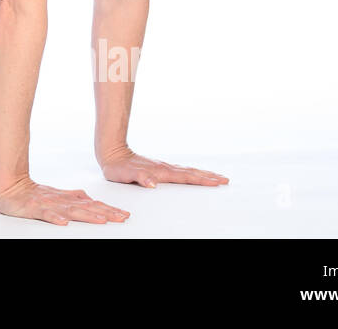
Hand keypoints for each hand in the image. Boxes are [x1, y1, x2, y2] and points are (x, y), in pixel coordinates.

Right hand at [0, 175, 129, 225]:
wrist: (8, 186)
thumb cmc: (31, 193)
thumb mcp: (56, 195)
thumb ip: (72, 196)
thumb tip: (89, 197)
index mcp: (66, 199)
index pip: (91, 205)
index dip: (108, 209)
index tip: (123, 214)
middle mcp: (60, 201)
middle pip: (86, 208)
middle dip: (105, 213)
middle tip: (122, 218)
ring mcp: (48, 204)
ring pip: (70, 211)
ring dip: (87, 215)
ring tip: (101, 220)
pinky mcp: (34, 208)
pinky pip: (45, 214)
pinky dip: (55, 218)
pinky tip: (64, 222)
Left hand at [98, 146, 229, 187]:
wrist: (111, 153)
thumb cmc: (117, 167)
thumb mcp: (125, 175)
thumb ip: (140, 178)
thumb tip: (153, 184)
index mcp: (161, 172)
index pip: (186, 177)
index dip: (202, 180)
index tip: (217, 182)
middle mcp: (164, 168)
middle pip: (191, 172)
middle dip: (209, 176)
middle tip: (225, 179)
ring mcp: (163, 167)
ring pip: (188, 171)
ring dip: (203, 173)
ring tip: (216, 176)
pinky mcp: (159, 168)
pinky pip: (181, 171)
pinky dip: (192, 173)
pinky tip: (194, 174)